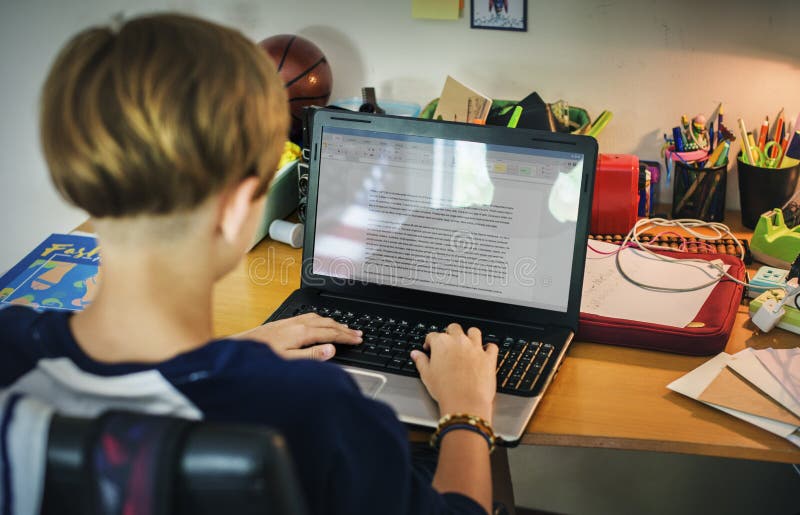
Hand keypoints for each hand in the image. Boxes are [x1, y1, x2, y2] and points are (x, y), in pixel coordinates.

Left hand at [234, 313, 361, 360]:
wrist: (240, 348)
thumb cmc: (262, 357)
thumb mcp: (289, 360)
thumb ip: (311, 355)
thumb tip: (331, 350)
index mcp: (302, 333)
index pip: (331, 333)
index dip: (346, 337)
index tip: (358, 339)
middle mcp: (297, 324)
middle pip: (327, 323)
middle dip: (344, 328)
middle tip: (358, 333)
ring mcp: (291, 321)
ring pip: (319, 318)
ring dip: (334, 323)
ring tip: (344, 328)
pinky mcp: (284, 322)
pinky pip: (310, 317)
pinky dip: (322, 320)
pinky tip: (320, 322)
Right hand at [410, 323, 497, 422]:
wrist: (465, 402)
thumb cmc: (445, 390)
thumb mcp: (426, 375)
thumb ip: (421, 361)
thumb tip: (415, 354)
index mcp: (442, 343)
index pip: (433, 335)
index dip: (429, 342)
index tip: (429, 348)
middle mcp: (459, 341)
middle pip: (454, 328)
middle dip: (450, 333)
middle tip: (447, 343)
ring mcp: (475, 348)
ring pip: (474, 332)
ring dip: (470, 335)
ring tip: (467, 343)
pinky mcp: (489, 357)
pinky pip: (492, 346)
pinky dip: (489, 348)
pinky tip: (485, 352)